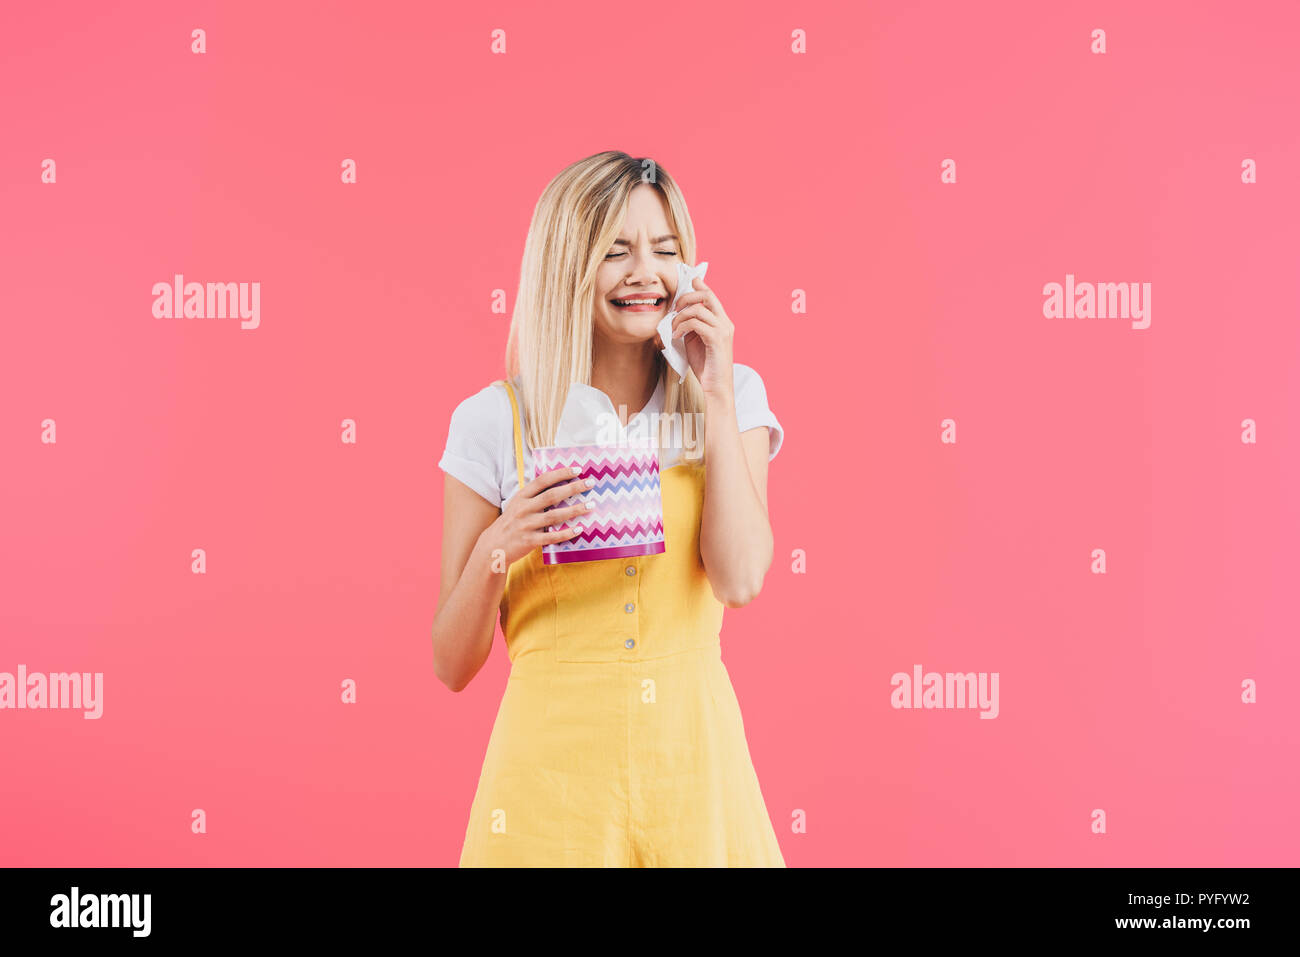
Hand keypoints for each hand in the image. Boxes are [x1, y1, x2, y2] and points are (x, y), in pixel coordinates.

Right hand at [481, 467, 593, 565]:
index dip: (560, 474)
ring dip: (574, 510)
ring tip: (590, 505)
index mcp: (521, 496)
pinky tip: (579, 529)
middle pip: (551, 496)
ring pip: (554, 516)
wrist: (494, 546)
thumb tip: (560, 486)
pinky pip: (551, 537)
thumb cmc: (511, 523)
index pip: (543, 480)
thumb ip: (534, 496)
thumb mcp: (517, 505)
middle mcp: (524, 508)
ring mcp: (526, 525)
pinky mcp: (529, 541)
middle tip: (589, 483)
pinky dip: (566, 533)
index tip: (577, 469)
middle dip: (572, 488)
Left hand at [657, 275, 734, 399]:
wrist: (716, 387)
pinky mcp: (716, 339)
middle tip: (674, 309)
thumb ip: (691, 325)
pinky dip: (681, 327)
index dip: (698, 284)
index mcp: (722, 321)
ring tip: (672, 329)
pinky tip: (675, 336)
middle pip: (706, 295)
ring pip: (698, 308)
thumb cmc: (706, 366)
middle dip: (686, 297)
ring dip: (679, 316)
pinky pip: (695, 323)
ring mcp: (723, 330)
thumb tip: (676, 313)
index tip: (686, 280)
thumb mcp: (695, 340)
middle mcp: (725, 322)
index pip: (711, 295)